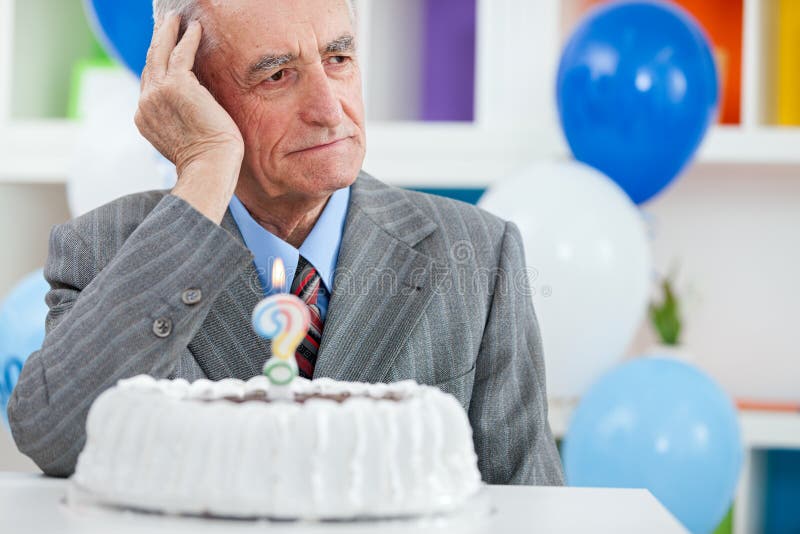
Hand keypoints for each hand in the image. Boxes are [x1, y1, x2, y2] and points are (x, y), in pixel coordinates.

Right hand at [135, 13, 243, 222]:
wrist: (210, 166)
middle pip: (149, 63)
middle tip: (165, 23)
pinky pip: (181, 54)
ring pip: (160, 53)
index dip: (155, 62)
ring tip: (177, 18)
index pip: (148, 82)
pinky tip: (195, 29)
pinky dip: (188, 39)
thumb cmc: (207, 161)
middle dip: (157, 41)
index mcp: (145, 118)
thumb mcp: (184, 140)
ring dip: (169, 32)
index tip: (162, 48)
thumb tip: (190, 113)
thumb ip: (178, 122)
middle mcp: (146, 103)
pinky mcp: (177, 86)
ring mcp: (158, 93)